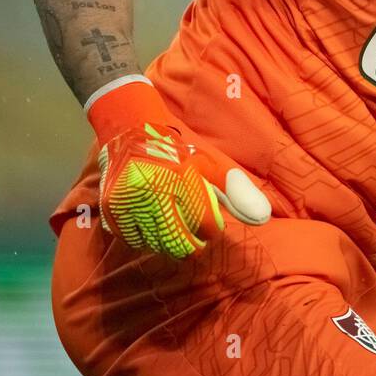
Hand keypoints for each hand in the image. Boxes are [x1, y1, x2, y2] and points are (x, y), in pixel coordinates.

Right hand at [98, 121, 271, 257]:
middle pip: (181, 242)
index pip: (207, 226)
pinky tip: (151, 226)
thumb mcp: (210, 165)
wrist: (131, 129)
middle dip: (191, 245)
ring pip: (157, 244)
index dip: (212, 231)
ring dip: (168, 244)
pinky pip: (134, 240)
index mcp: (185, 178)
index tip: (210, 228)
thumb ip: (235, 191)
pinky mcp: (113, 208)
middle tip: (193, 241)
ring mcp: (132, 200)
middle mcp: (157, 190)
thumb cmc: (177, 151)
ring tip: (172, 229)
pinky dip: (145, 240)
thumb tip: (263, 218)